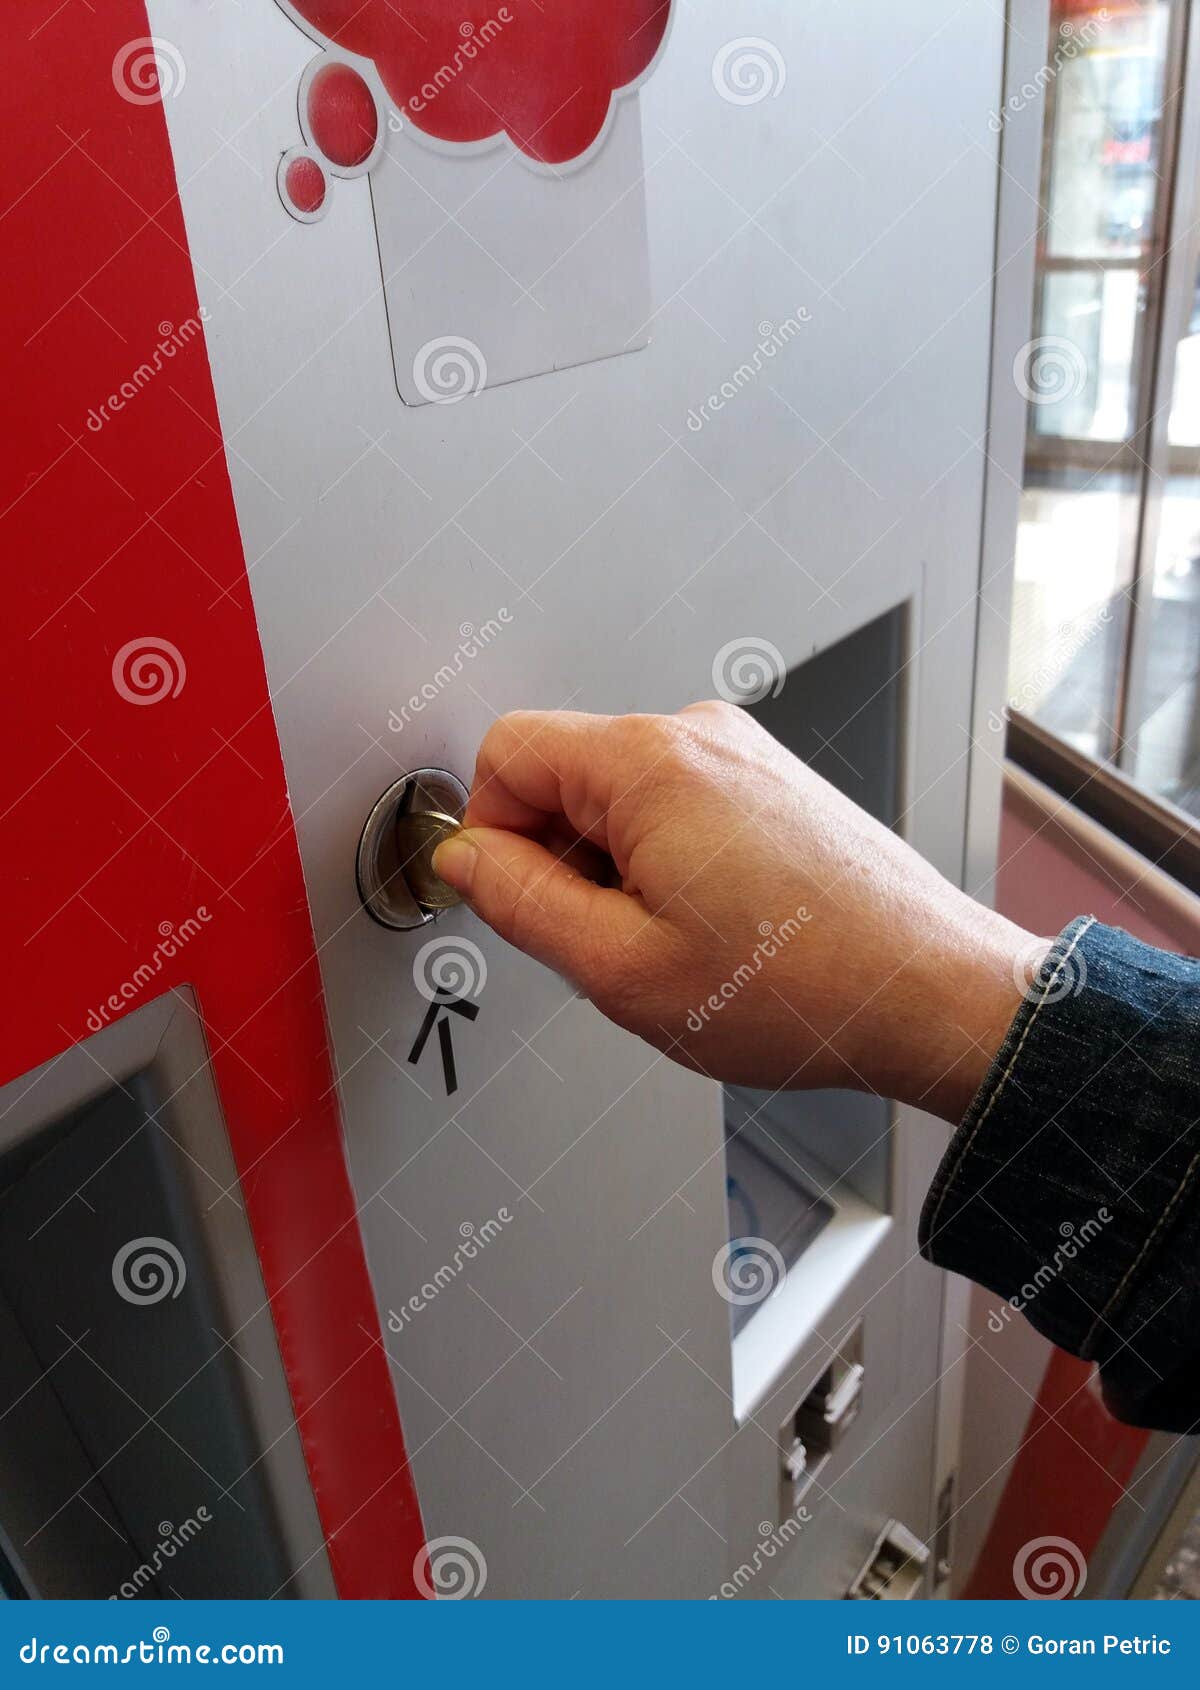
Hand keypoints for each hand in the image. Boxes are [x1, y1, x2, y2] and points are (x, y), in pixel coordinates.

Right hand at [432, 703, 1036, 1121]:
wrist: (928, 994)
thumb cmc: (804, 987)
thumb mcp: (621, 968)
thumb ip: (518, 904)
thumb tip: (465, 861)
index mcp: (648, 762)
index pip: (505, 752)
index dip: (488, 834)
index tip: (514, 900)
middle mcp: (697, 736)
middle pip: (563, 774)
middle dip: (560, 861)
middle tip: (611, 942)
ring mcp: (742, 755)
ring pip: (619, 800)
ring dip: (617, 872)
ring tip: (679, 942)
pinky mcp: (771, 783)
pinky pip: (676, 810)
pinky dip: (667, 867)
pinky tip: (714, 929)